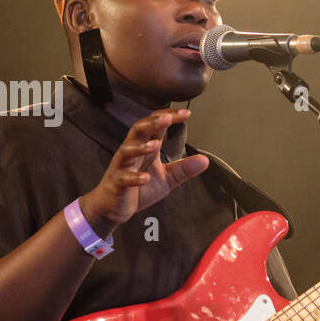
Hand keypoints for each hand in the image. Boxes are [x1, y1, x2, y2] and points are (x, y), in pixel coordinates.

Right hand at [81, 108, 208, 235]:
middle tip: (167, 118)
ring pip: (127, 150)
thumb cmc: (138, 188)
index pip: (156, 126)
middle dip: (152, 123)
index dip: (169, 118)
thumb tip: (206, 160)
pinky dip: (134, 177)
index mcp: (145, 148)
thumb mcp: (166, 179)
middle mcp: (132, 152)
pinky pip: (123, 177)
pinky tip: (145, 178)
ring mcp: (122, 167)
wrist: (114, 207)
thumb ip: (183, 169)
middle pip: (138, 130)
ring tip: (155, 145)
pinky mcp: (116, 183)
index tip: (186, 113)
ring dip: (141, 147)